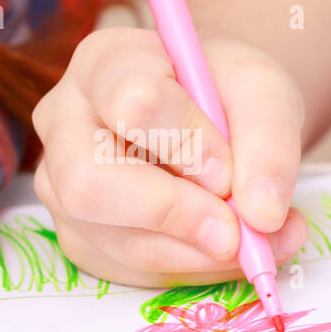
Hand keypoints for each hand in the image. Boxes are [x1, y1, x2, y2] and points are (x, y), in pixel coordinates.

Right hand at [33, 28, 307, 285]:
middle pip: (88, 184)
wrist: (214, 121)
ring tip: (249, 240)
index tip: (228, 168)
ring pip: (111, 238)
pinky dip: (187, 268)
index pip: (132, 104)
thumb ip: (270, 144)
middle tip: (234, 232)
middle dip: (173, 215)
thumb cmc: (227, 95)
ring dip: (192, 252)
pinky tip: (218, 247)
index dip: (188, 146)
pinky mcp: (80, 235)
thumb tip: (262, 215)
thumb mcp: (265, 94)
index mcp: (105, 61)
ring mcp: (60, 183)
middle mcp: (64, 120)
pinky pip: (127, 270)